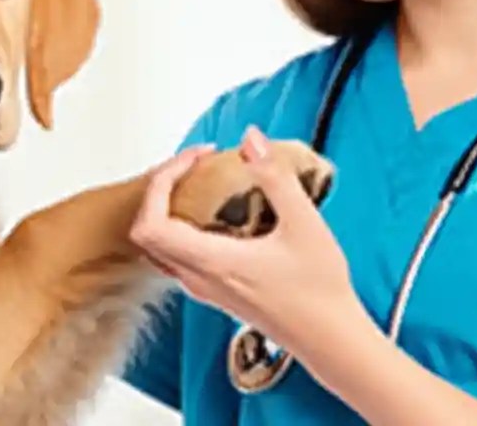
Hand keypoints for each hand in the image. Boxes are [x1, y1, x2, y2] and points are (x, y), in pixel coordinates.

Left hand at [129, 126, 371, 358]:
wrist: (330, 339)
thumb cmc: (320, 289)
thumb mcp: (304, 224)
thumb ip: (275, 177)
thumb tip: (250, 139)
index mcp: (212, 263)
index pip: (151, 223)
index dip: (162, 181)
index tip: (196, 159)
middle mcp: (199, 280)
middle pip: (146, 232)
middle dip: (162, 187)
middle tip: (196, 163)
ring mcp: (204, 290)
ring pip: (158, 247)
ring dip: (169, 207)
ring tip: (202, 181)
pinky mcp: (215, 293)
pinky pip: (177, 257)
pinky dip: (181, 226)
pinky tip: (215, 212)